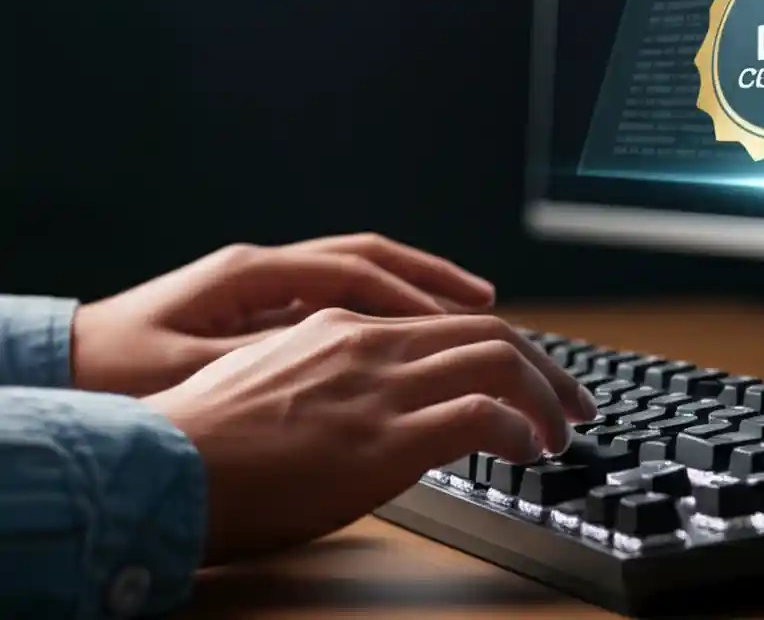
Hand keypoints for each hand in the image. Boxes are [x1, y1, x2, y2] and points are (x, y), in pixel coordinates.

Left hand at [72, 234, 493, 395]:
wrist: (72, 362)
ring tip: (467, 311)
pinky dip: (384, 311)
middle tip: (488, 303)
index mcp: (255, 272)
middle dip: (432, 277)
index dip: (416, 291)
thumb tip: (347, 362)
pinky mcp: (264, 309)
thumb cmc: (122, 370)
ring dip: (414, 290)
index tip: (466, 313)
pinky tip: (409, 336)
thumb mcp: (195, 368)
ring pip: (359, 276)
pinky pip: (341, 300)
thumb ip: (272, 359)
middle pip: (369, 259)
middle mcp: (268, 268)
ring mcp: (268, 285)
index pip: (356, 270)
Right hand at [142, 309, 597, 564]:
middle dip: (546, 366)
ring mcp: (380, 388)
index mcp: (343, 328)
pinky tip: (530, 451)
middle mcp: (370, 344)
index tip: (528, 378)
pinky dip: (520, 428)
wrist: (161, 467)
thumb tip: (372, 402)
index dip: (502, 349)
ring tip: (565, 429)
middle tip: (575, 401)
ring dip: (546, 396)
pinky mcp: (385, 438)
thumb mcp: (272, 382)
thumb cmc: (205, 441)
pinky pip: (481, 415)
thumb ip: (330, 377)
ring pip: (498, 360)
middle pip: (490, 333)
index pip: (449, 324)